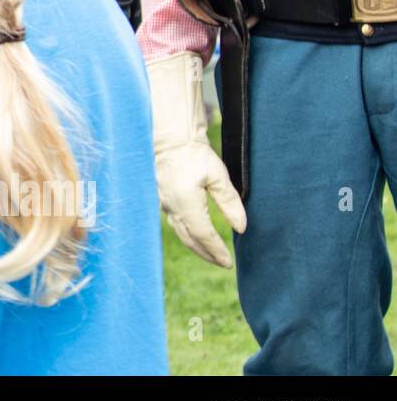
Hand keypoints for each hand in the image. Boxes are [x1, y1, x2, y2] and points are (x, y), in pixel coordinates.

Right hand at [146, 52, 246, 267]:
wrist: (168, 137)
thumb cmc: (194, 153)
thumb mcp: (218, 176)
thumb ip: (230, 203)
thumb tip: (241, 227)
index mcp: (186, 204)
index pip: (204, 235)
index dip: (216, 250)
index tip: (229, 262)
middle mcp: (171, 207)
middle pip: (189, 239)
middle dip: (206, 253)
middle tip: (221, 262)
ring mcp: (163, 203)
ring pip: (180, 232)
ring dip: (195, 245)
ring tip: (208, 253)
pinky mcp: (160, 198)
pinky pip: (173, 222)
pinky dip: (185, 232)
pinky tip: (192, 233)